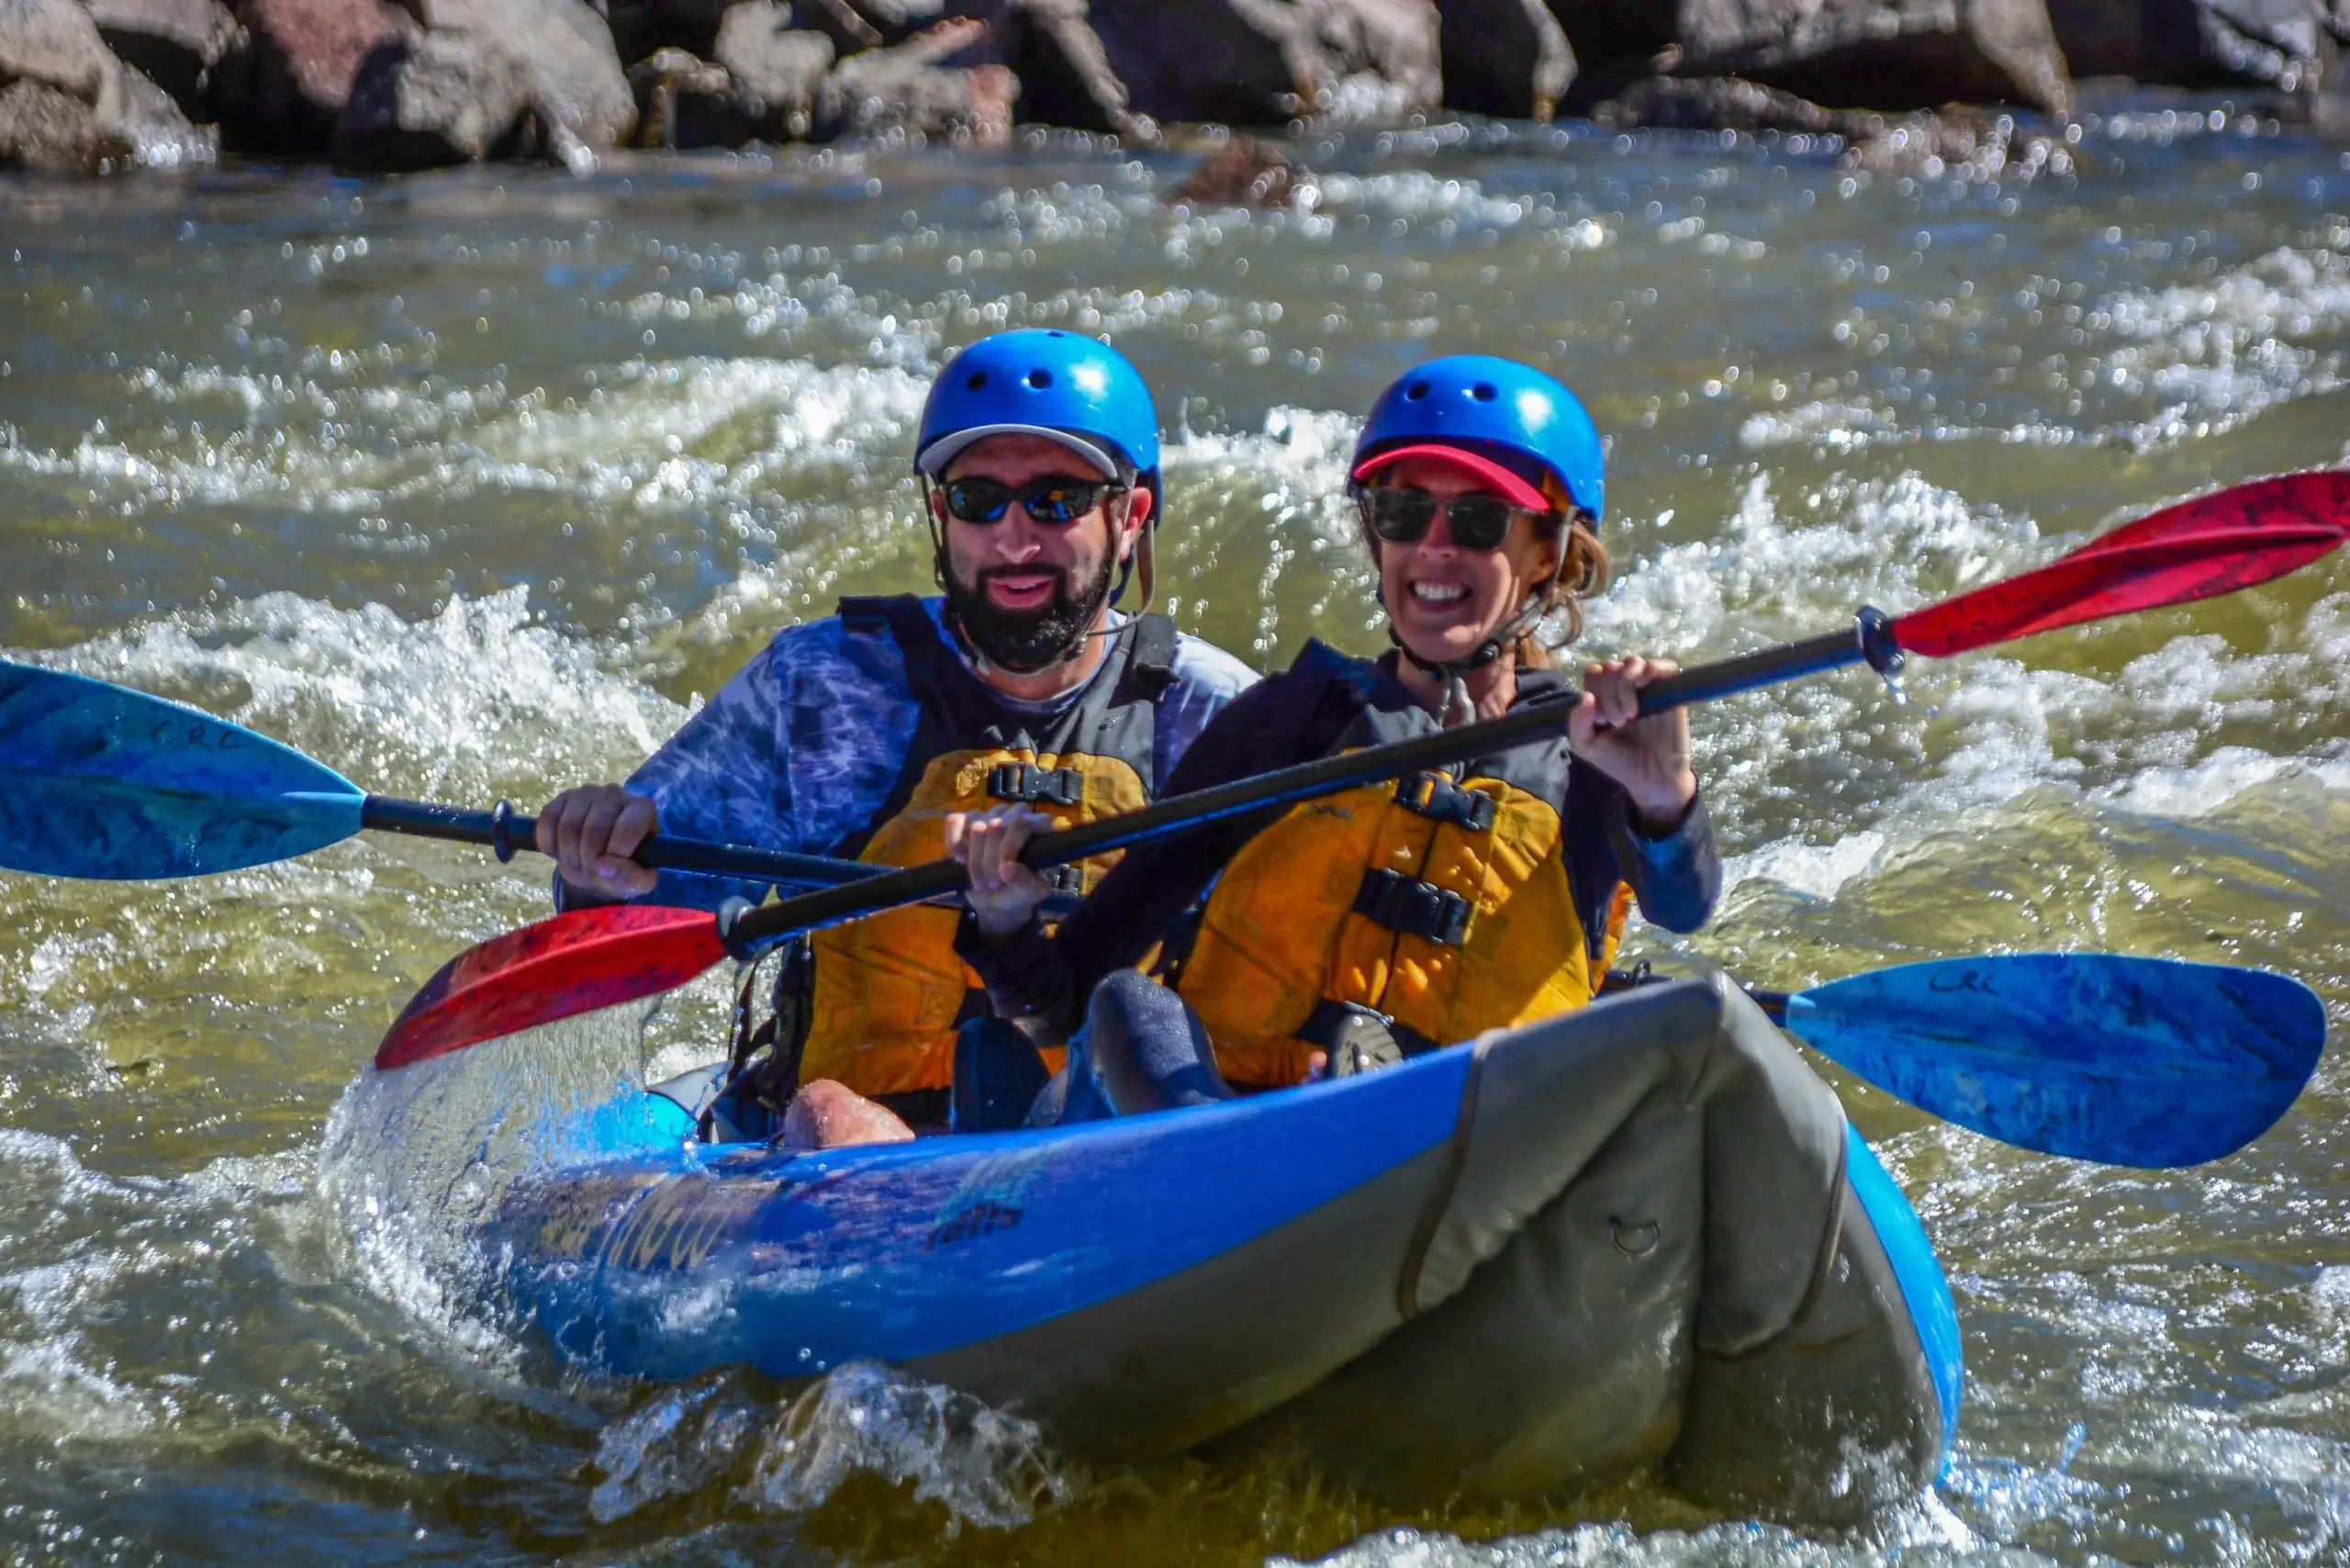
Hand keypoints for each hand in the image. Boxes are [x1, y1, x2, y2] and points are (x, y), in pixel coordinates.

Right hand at [535, 785, 659, 897]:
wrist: (600, 861)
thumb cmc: (625, 868)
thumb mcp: (638, 882)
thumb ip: (630, 877)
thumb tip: (604, 866)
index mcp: (642, 809)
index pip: (628, 827)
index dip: (616, 854)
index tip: (612, 869)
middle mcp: (615, 793)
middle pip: (594, 829)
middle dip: (588, 861)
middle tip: (592, 873)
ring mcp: (586, 793)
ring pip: (567, 826)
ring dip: (568, 856)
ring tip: (579, 865)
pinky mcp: (561, 799)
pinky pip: (547, 821)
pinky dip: (550, 845)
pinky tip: (561, 853)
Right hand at [943, 804, 1056, 939]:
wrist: (995, 899)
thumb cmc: (1020, 891)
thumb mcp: (1030, 892)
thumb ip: (1025, 880)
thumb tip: (1007, 869)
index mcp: (1039, 826)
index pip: (1022, 823)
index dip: (1009, 846)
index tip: (1003, 872)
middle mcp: (1016, 814)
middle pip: (997, 826)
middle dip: (990, 861)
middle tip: (993, 884)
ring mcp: (991, 814)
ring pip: (976, 828)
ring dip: (975, 862)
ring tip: (982, 882)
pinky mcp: (967, 820)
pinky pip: (955, 821)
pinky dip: (955, 843)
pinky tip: (961, 859)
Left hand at [1566, 656, 1697, 830]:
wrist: (1651, 780)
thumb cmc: (1619, 762)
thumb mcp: (1587, 746)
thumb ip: (1577, 723)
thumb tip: (1586, 696)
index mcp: (1605, 696)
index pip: (1594, 672)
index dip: (1592, 690)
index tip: (1599, 720)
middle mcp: (1626, 687)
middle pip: (1610, 666)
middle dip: (1607, 694)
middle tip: (1615, 722)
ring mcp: (1649, 687)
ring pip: (1632, 662)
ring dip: (1624, 686)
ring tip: (1628, 715)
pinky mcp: (1671, 691)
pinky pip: (1662, 666)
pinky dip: (1648, 673)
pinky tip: (1642, 696)